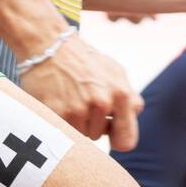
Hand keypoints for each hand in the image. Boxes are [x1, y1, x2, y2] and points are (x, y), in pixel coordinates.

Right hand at [18, 32, 143, 151]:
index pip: (126, 140)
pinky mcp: (57, 113)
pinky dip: (61, 120)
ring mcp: (78, 110)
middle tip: (83, 99)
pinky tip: (59, 101)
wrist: (50, 46)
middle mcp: (101, 103)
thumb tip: (135, 114)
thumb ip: (130, 97)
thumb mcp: (115, 71)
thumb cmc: (84, 59)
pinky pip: (63, 131)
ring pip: (80, 134)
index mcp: (120, 94)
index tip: (110, 131)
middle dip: (92, 122)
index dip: (118, 137)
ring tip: (70, 98)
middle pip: (99, 135)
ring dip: (76, 122)